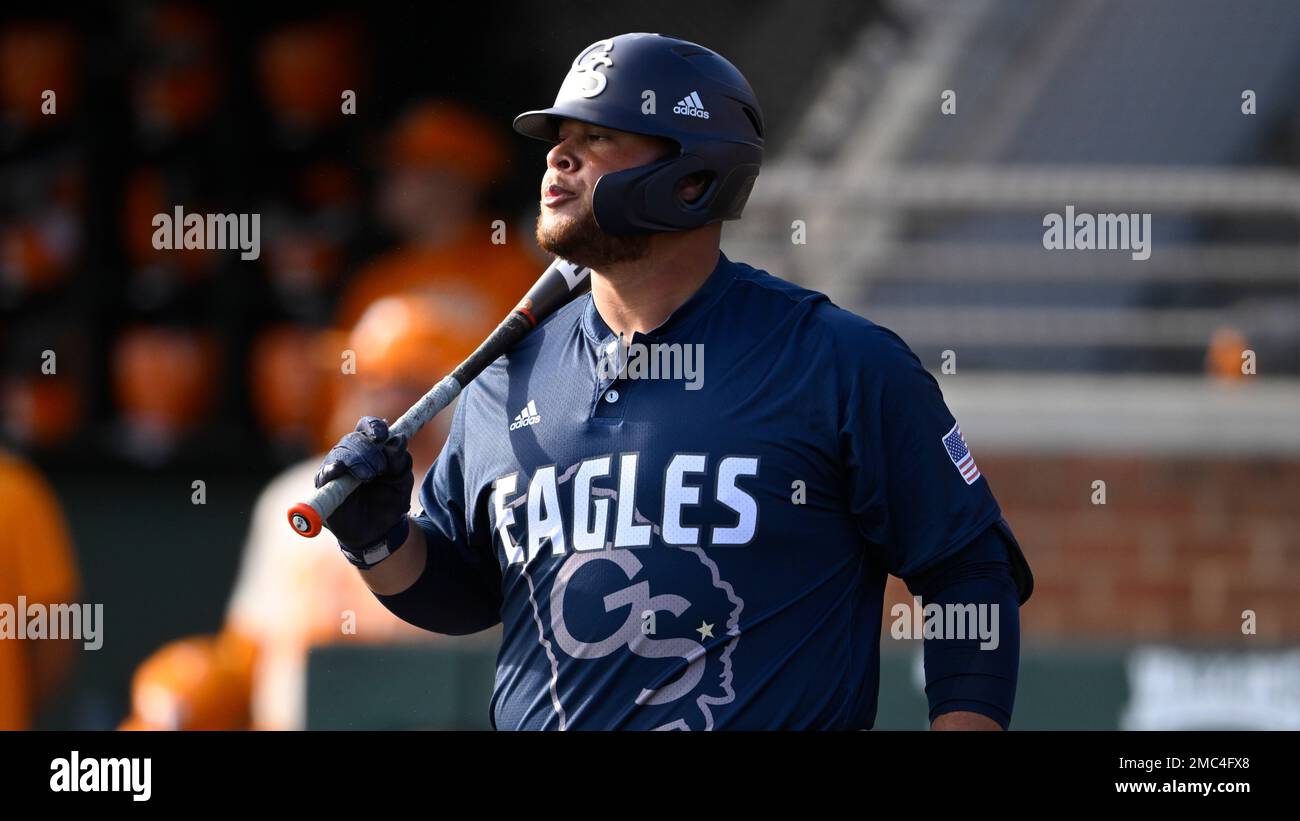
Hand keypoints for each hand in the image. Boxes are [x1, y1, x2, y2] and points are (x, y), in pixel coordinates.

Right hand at [314, 416, 413, 564]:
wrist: (380, 531)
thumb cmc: (389, 501)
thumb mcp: (402, 481)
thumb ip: (401, 461)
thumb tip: (398, 440)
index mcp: (370, 448)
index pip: (366, 426)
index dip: (373, 426)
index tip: (383, 435)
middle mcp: (350, 455)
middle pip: (353, 438)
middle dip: (368, 450)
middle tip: (380, 468)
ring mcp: (335, 469)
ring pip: (340, 452)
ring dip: (356, 460)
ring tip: (369, 476)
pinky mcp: (325, 486)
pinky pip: (324, 474)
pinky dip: (332, 470)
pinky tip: (339, 471)